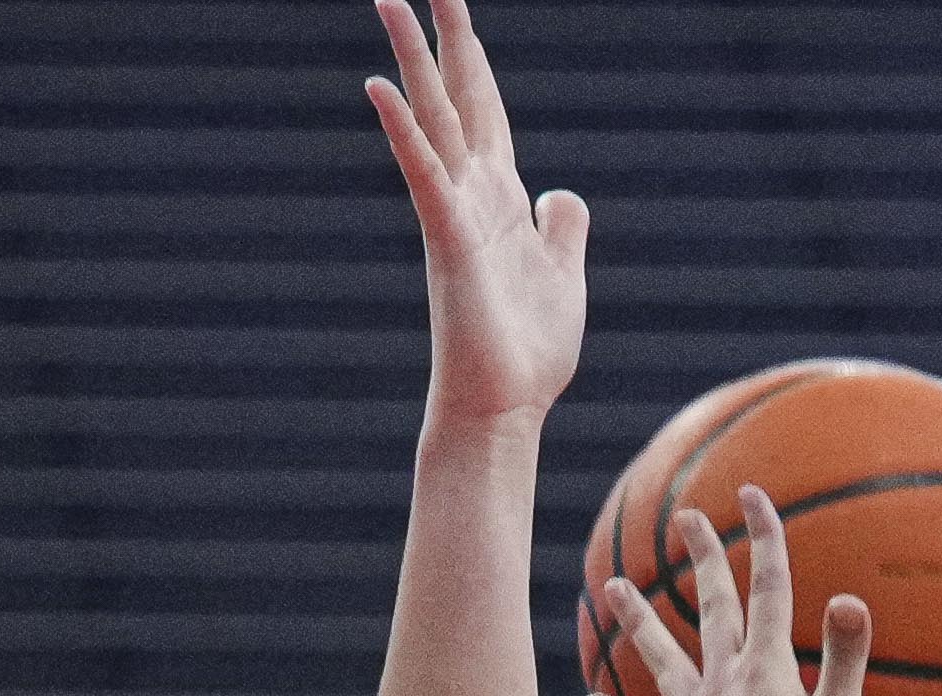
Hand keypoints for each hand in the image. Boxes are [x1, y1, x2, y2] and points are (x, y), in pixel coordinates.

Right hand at [367, 0, 587, 429]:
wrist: (507, 409)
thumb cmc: (528, 352)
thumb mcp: (564, 274)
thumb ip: (562, 228)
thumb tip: (561, 193)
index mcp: (501, 197)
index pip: (484, 108)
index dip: (472, 56)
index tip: (453, 5)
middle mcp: (472, 194)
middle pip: (455, 97)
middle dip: (439, 38)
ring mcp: (455, 214)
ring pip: (432, 120)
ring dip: (411, 60)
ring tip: (389, 1)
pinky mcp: (448, 242)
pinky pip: (423, 175)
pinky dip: (403, 132)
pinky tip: (377, 88)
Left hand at [585, 491, 873, 695]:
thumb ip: (844, 659)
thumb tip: (849, 599)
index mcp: (766, 672)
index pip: (770, 591)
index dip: (765, 540)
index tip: (753, 495)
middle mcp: (723, 688)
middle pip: (712, 610)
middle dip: (703, 559)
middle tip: (686, 516)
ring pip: (662, 660)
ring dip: (640, 621)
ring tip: (614, 587)